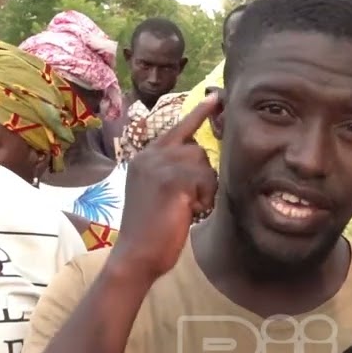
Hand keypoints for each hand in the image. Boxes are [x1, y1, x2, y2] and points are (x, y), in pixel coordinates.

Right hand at [110, 95, 219, 279]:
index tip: (216, 97)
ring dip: (204, 190)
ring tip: (184, 208)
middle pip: (197, 149)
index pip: (177, 128)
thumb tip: (199, 156)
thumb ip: (171, 170)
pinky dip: (204, 200)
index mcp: (144, 157)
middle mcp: (150, 155)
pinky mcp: (172, 179)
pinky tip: (187, 212)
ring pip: (204, 165)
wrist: (135, 255)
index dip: (199, 114)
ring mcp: (160, 165)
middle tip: (186, 203)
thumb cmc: (151, 231)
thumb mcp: (156, 191)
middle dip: (202, 177)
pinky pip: (207, 180)